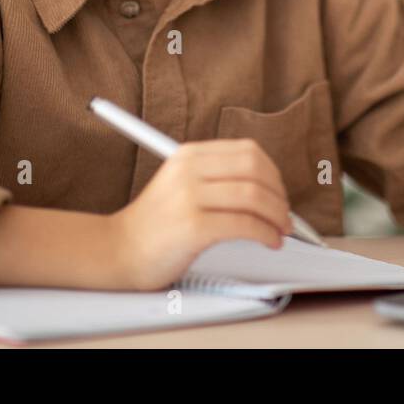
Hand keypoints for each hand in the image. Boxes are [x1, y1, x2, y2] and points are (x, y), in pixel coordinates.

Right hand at [110, 139, 293, 290]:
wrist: (118, 251)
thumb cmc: (155, 225)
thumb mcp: (181, 184)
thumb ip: (217, 177)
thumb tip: (268, 186)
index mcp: (189, 155)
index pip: (248, 152)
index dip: (273, 173)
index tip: (279, 193)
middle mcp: (189, 170)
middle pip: (255, 170)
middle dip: (279, 194)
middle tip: (285, 215)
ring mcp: (189, 197)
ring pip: (254, 196)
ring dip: (277, 216)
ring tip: (280, 231)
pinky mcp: (193, 226)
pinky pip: (245, 225)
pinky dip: (266, 233)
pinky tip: (269, 241)